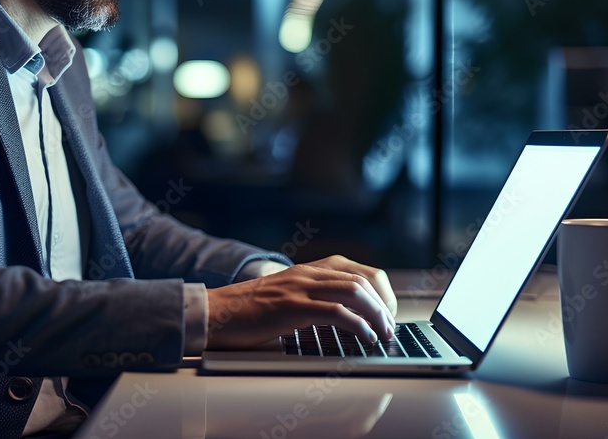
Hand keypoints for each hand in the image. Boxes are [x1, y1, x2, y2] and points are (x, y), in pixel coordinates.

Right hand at [205, 256, 396, 349]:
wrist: (216, 312)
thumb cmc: (250, 310)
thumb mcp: (289, 296)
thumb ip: (315, 299)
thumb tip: (349, 319)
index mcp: (310, 269)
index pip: (362, 270)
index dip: (383, 292)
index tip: (388, 314)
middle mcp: (308, 273)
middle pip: (363, 280)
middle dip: (385, 306)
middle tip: (391, 328)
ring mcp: (299, 288)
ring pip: (354, 291)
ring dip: (377, 315)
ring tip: (383, 334)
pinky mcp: (290, 307)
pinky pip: (334, 312)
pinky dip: (358, 325)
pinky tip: (365, 337)